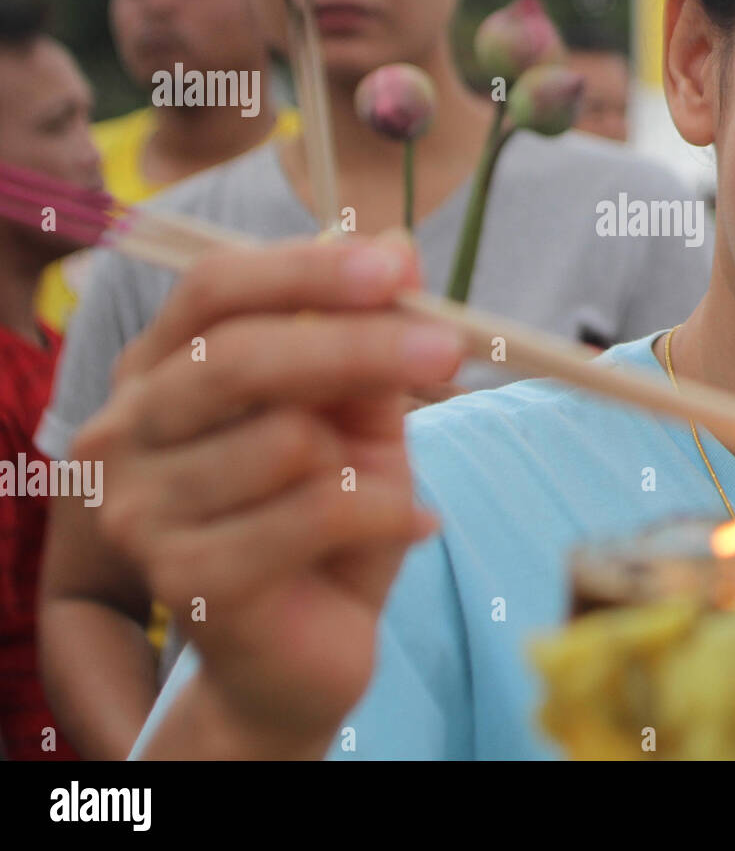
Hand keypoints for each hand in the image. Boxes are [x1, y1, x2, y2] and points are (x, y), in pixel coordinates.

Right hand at [76, 235, 463, 754]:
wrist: (305, 649)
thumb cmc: (327, 516)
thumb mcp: (359, 415)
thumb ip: (368, 337)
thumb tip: (398, 243)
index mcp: (161, 369)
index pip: (213, 289)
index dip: (306, 270)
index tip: (398, 266)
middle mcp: (126, 432)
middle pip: (237, 356)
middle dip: (359, 344)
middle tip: (450, 345)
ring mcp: (140, 511)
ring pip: (285, 439)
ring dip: (368, 460)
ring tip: (384, 488)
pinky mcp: (183, 581)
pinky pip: (315, 512)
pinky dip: (386, 513)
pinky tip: (408, 527)